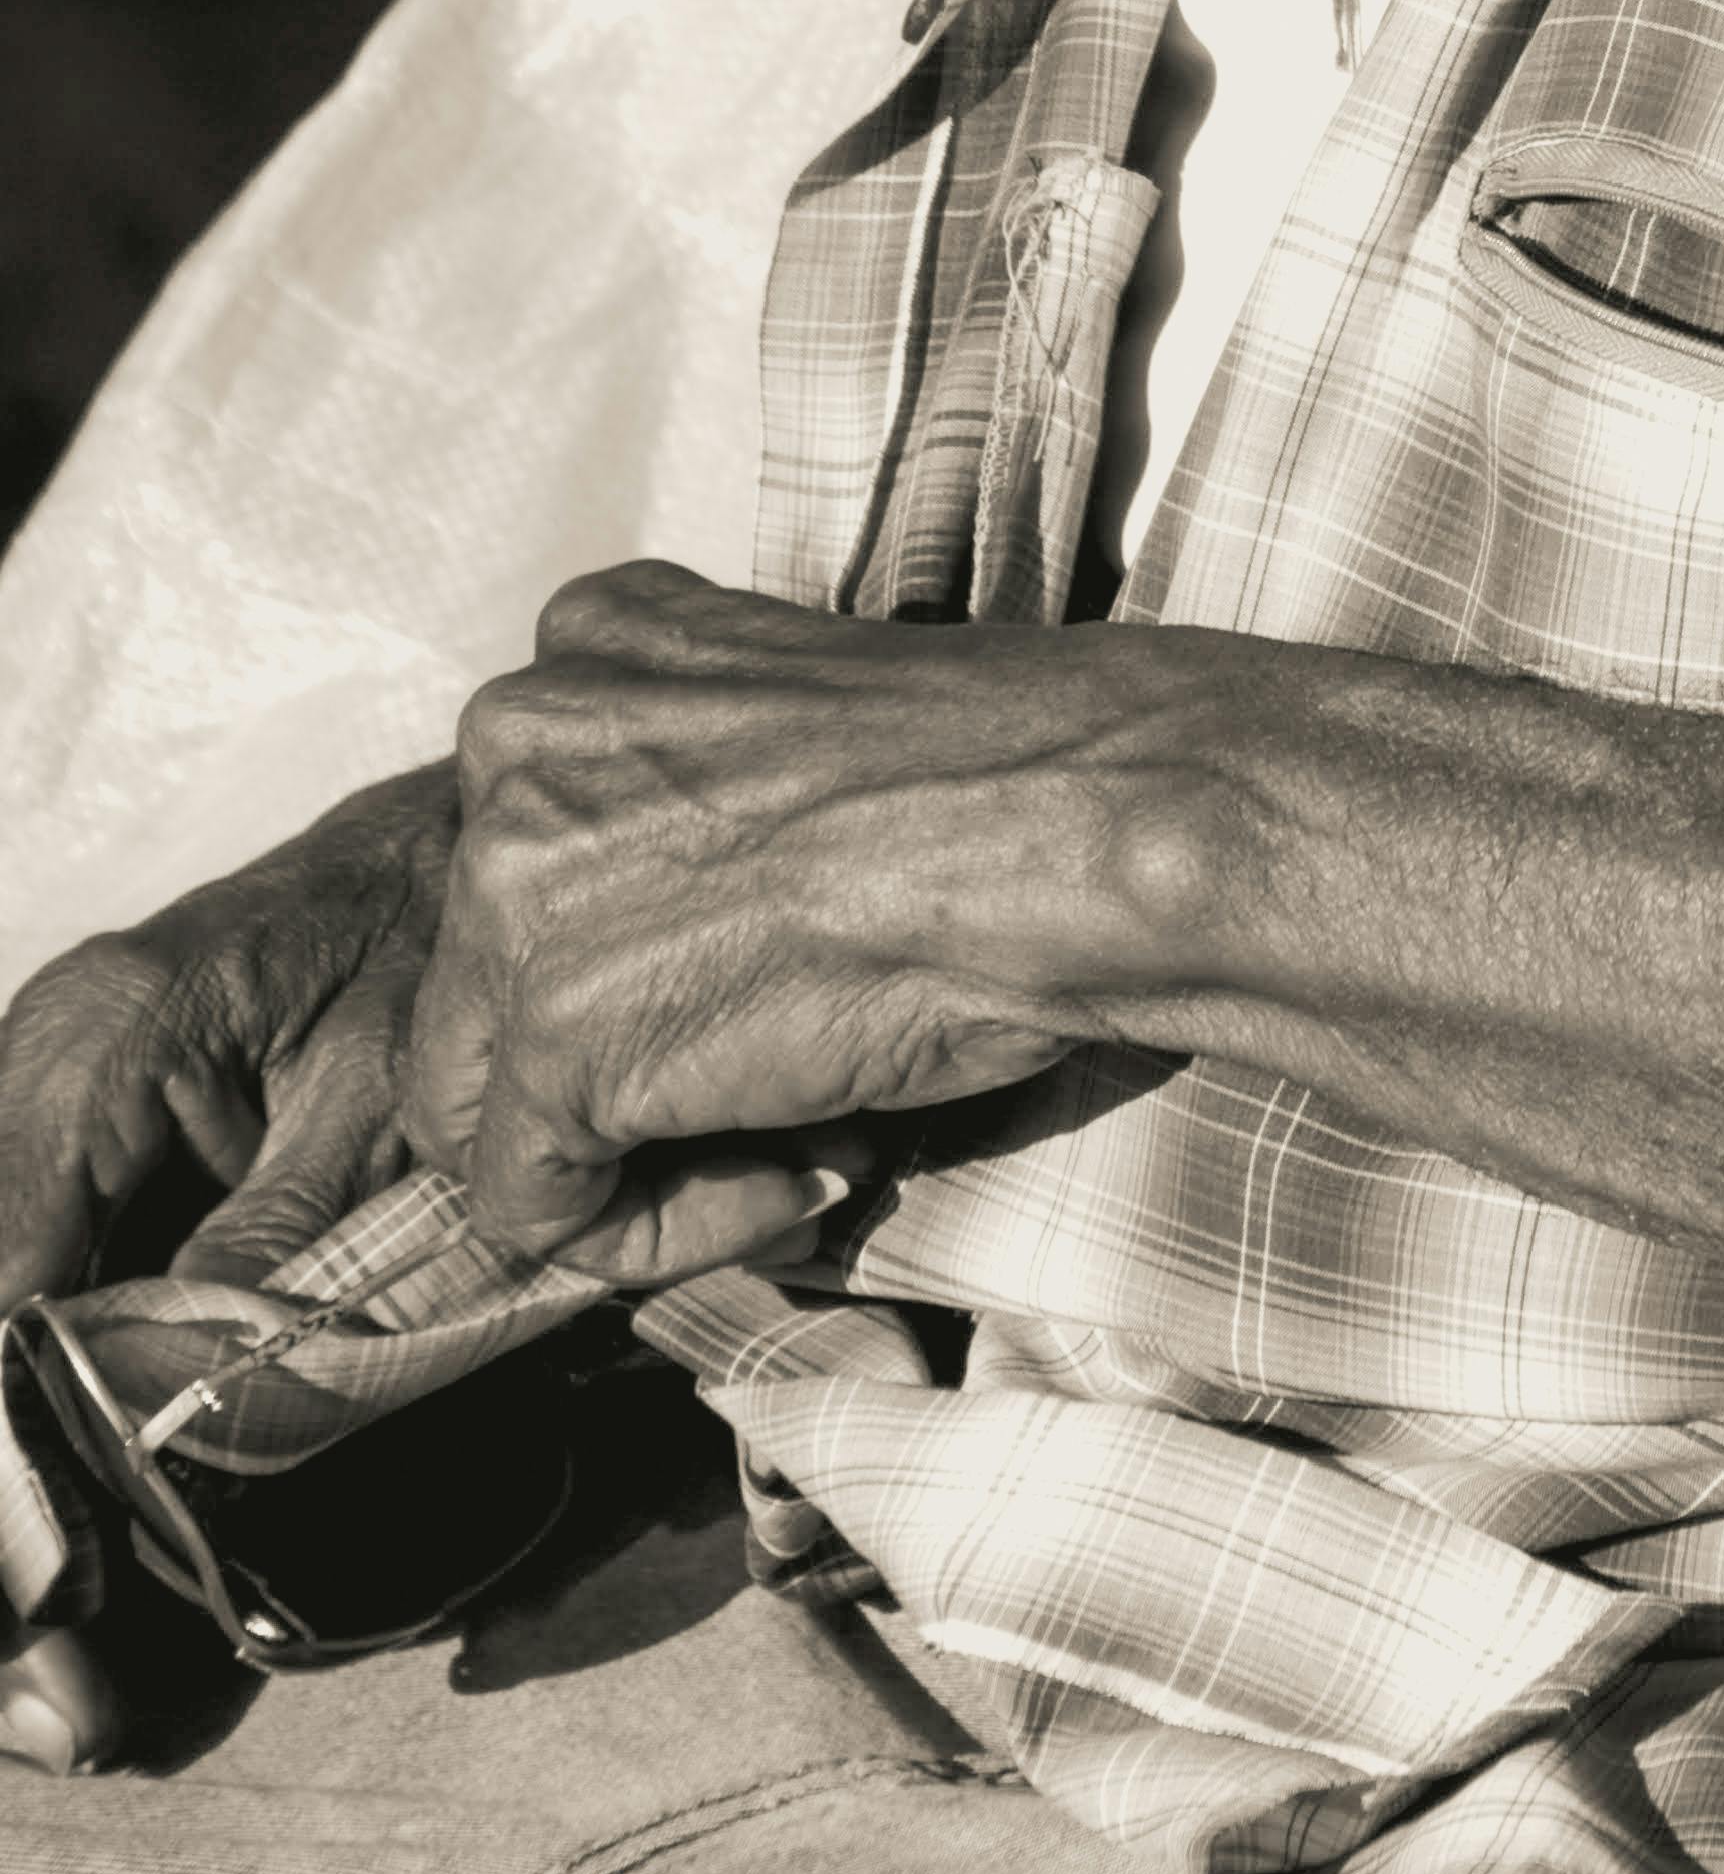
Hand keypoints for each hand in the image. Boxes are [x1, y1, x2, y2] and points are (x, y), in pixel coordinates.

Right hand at [0, 767, 451, 1765]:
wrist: (463, 841)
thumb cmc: (436, 930)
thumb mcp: (385, 1091)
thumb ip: (275, 1240)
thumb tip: (185, 1404)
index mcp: (95, 1044)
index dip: (9, 1452)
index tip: (50, 1590)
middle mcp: (34, 1084)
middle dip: (8, 1522)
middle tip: (61, 1705)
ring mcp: (41, 1134)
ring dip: (22, 1513)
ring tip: (67, 1704)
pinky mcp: (76, 1179)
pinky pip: (29, 1313)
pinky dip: (46, 1456)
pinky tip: (71, 1600)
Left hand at [404, 562, 1173, 1253]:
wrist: (1085, 825)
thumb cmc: (1011, 778)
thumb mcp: (804, 724)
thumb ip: (696, 794)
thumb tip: (670, 942)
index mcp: (588, 639)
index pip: (533, 850)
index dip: (643, 947)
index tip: (772, 977)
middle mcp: (517, 738)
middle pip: (489, 977)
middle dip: (629, 1058)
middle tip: (795, 1075)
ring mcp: (518, 883)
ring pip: (487, 1103)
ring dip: (642, 1151)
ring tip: (811, 1133)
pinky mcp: (556, 1033)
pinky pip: (531, 1205)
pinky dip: (655, 1234)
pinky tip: (807, 1172)